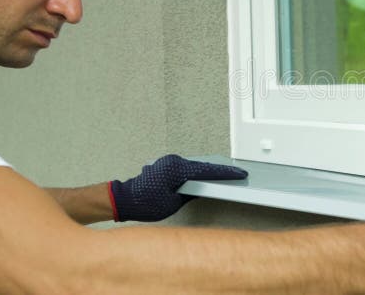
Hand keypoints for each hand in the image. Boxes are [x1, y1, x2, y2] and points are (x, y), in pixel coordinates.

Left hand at [109, 155, 247, 221]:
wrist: (124, 199)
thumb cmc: (145, 204)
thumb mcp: (174, 203)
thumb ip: (191, 193)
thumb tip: (203, 188)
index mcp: (177, 169)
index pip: (208, 171)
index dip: (226, 173)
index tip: (240, 173)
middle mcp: (174, 161)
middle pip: (203, 166)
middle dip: (219, 171)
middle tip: (236, 174)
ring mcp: (169, 161)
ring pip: (195, 166)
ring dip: (208, 171)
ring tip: (224, 175)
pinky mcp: (166, 165)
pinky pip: (187, 167)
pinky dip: (197, 172)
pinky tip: (205, 176)